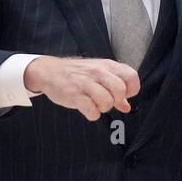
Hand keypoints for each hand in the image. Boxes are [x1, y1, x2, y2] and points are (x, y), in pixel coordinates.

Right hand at [23, 55, 140, 120]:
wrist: (50, 71)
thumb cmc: (78, 73)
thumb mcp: (99, 74)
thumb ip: (115, 88)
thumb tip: (127, 107)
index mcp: (107, 65)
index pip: (131, 76)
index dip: (131, 90)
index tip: (123, 95)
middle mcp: (98, 72)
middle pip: (120, 90)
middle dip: (117, 101)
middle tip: (109, 101)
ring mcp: (85, 83)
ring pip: (107, 101)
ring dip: (103, 108)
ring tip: (96, 104)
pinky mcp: (74, 95)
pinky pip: (92, 111)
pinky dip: (92, 114)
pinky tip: (87, 109)